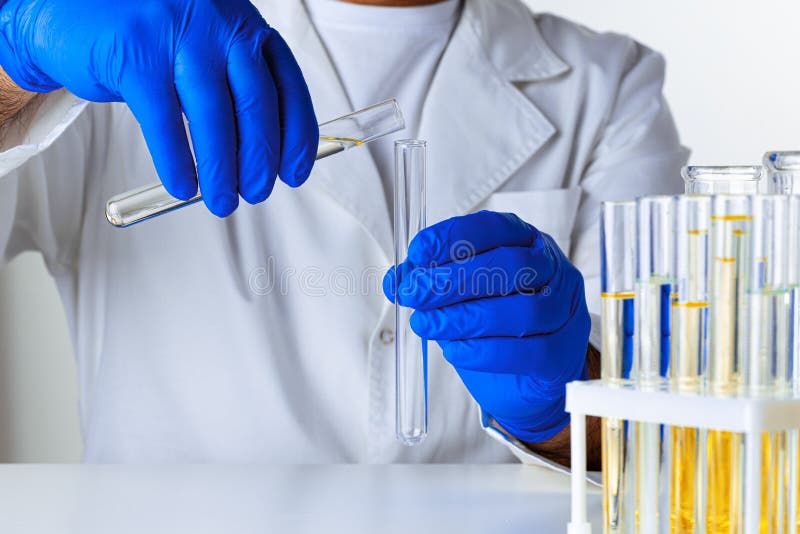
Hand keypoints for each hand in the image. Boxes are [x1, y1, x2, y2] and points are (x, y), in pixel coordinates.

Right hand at [0, 0, 317, 216]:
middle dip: (260, 158)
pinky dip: (176, 161)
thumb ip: (236, 87)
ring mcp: (177, 38)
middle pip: (255, 103)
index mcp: (244, 26)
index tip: (295, 172)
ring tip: (222, 200)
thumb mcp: (207, 49)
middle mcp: (218, 26)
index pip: (287, 85)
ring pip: (213, 116)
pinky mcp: (135, 56)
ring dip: (222, 169)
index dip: (297, 136)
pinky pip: (164, 121)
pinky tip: (182, 185)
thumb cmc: (150, 39)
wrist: (74, 9)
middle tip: (257, 192)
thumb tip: (267, 155)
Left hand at [384, 211, 590, 442]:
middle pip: (508, 266)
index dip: (453, 238)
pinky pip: (530, 351)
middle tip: (413, 294)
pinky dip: (486, 352)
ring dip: (464, 318)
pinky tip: (455, 351)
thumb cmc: (493, 324)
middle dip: (453, 280)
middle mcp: (551, 269)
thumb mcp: (459, 295)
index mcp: (524, 241)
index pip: (493, 228)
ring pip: (522, 310)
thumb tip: (394, 280)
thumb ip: (430, 282)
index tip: (417, 253)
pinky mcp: (565, 352)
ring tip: (427, 325)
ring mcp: (564, 310)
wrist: (528, 376)